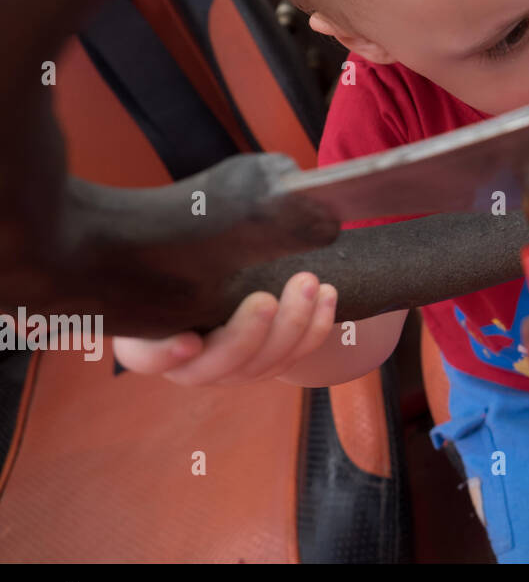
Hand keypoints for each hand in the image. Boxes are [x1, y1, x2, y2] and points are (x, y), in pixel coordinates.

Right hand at [112, 271, 337, 385]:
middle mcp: (189, 363)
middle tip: (266, 300)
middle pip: (217, 365)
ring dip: (292, 325)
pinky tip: (327, 295)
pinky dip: (316, 328)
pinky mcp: (267, 363)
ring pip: (264, 364)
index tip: (189, 342)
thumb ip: (174, 249)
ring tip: (308, 283)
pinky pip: (296, 355)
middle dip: (247, 334)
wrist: (215, 278)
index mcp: (148, 339)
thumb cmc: (180, 265)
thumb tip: (196, 212)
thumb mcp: (168, 257)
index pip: (147, 357)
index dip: (166, 355)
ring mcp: (231, 368)